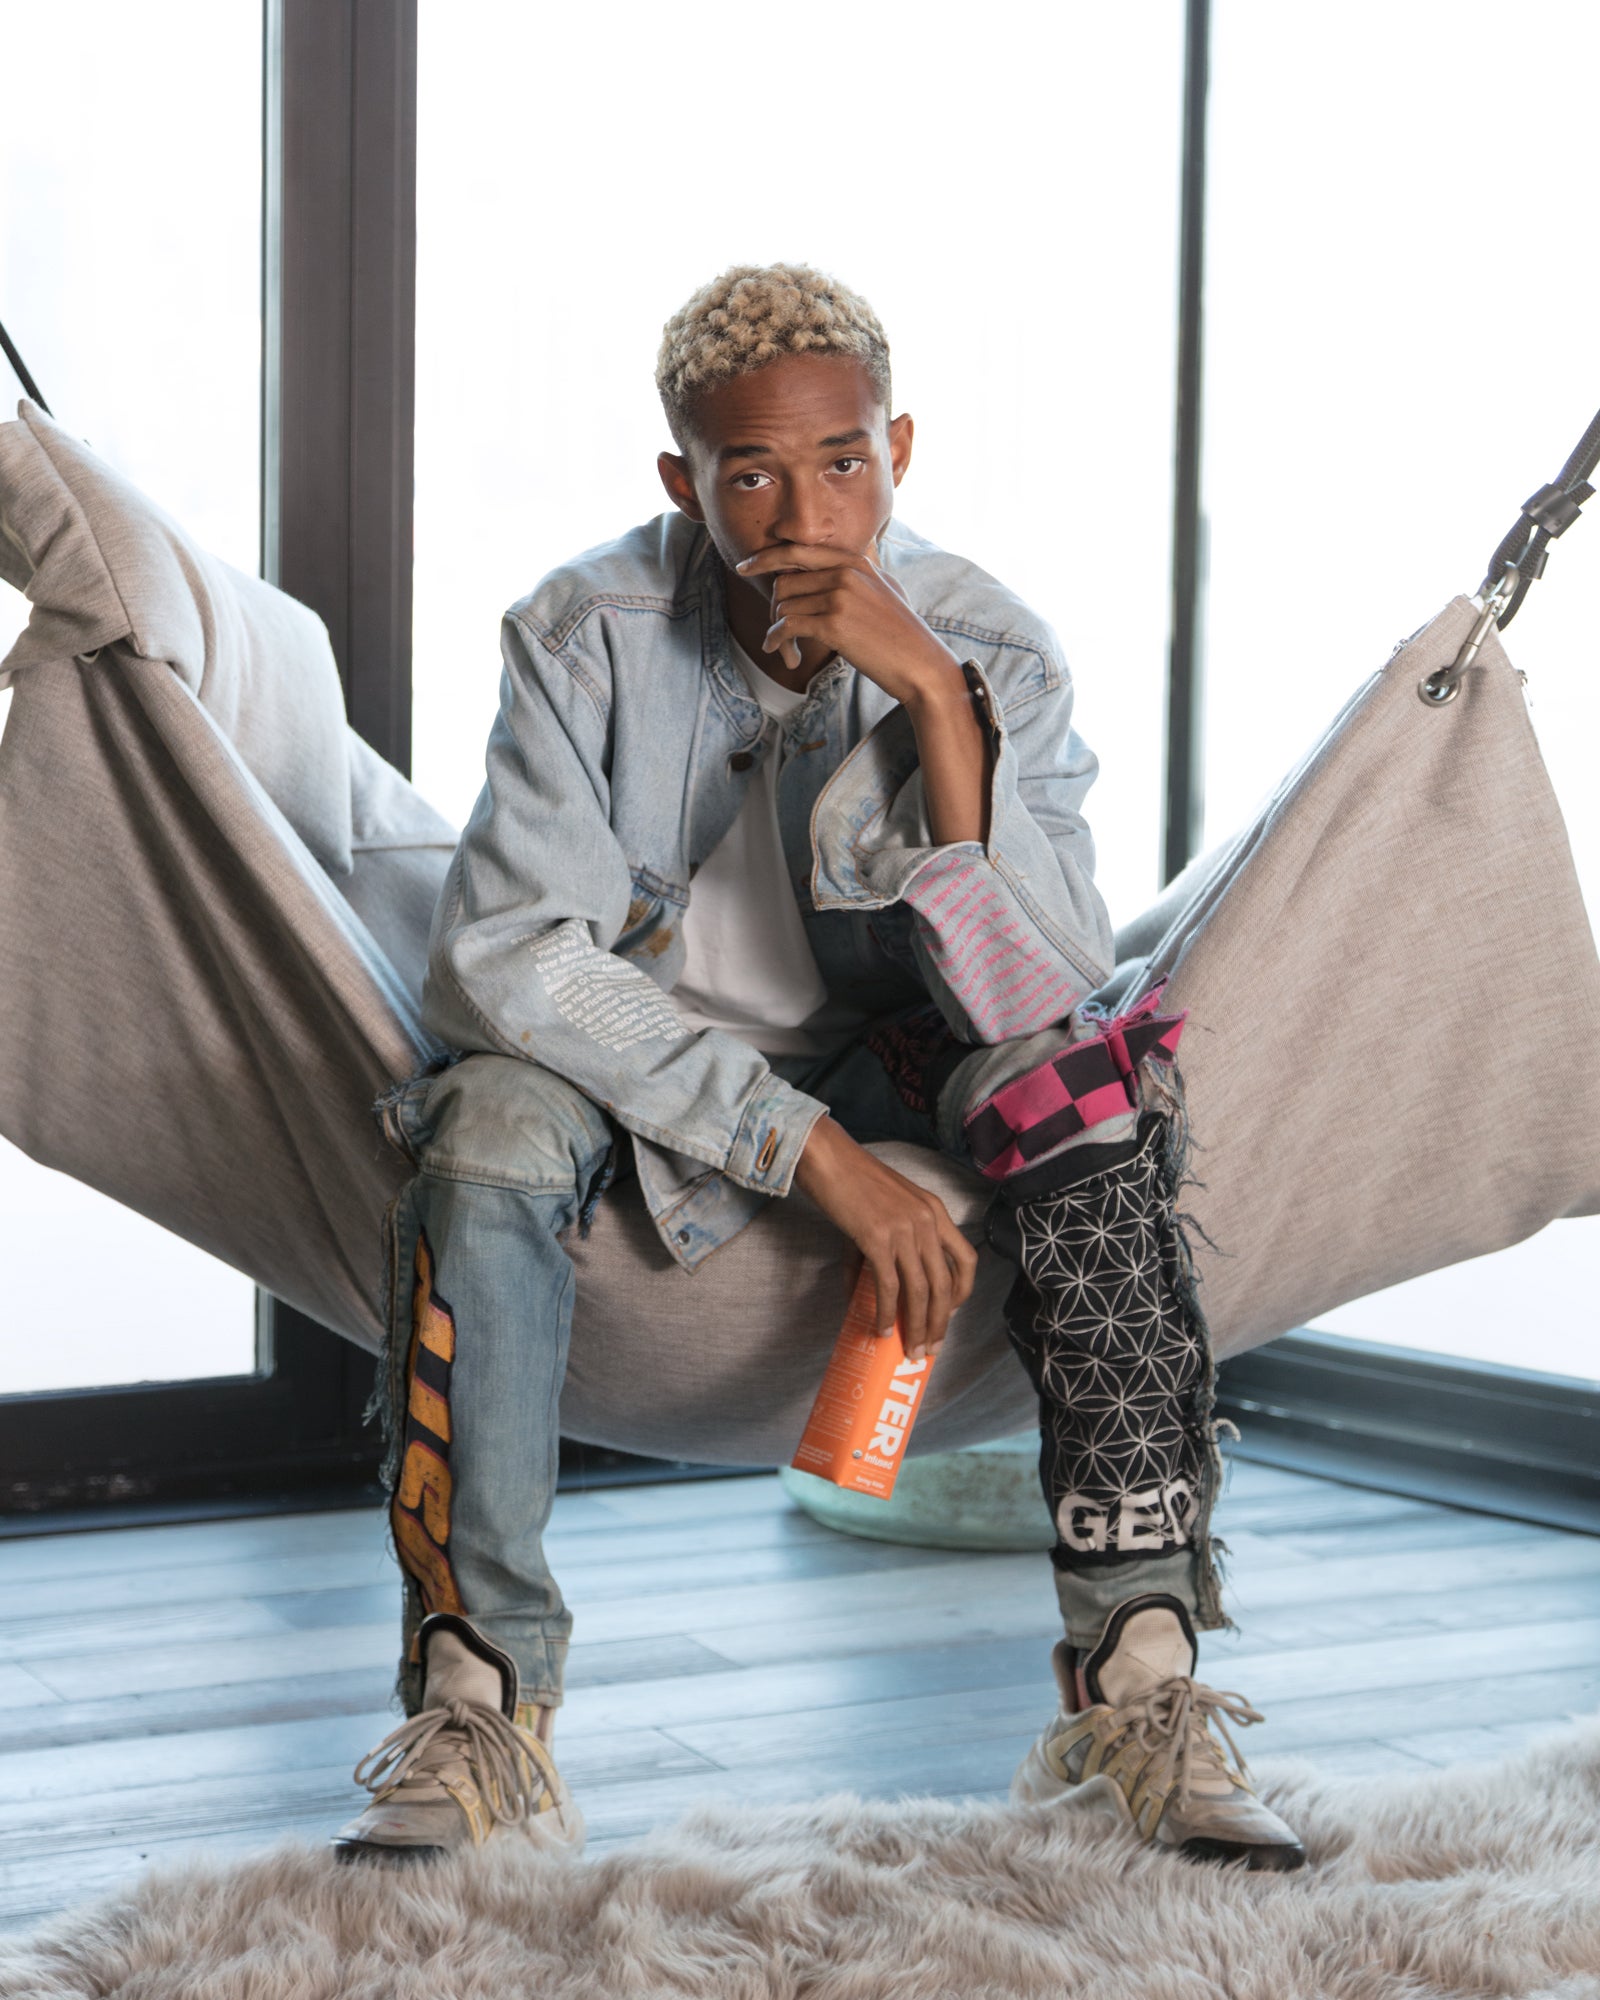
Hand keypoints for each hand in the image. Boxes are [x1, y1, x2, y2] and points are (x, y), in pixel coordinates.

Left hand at [735, 543, 962, 707]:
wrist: (920, 664)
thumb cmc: (901, 633)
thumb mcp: (886, 588)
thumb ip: (864, 570)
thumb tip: (856, 553)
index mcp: (854, 561)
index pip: (798, 551)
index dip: (766, 557)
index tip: (746, 566)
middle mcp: (845, 573)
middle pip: (785, 581)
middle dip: (774, 608)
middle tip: (778, 631)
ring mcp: (839, 597)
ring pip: (783, 605)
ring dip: (778, 632)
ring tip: (787, 651)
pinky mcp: (834, 625)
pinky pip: (787, 625)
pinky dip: (778, 640)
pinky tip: (784, 655)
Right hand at [793, 1115, 977, 1360]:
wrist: (828, 1158)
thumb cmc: (852, 1182)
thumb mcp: (884, 1210)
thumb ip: (883, 1250)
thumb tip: (864, 1294)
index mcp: (935, 1210)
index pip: (967, 1258)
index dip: (962, 1291)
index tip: (950, 1312)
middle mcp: (927, 1221)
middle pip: (945, 1284)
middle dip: (940, 1322)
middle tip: (931, 1348)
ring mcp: (904, 1230)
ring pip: (921, 1291)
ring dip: (918, 1326)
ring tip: (911, 1350)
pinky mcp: (878, 1238)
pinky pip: (889, 1287)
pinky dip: (887, 1313)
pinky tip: (881, 1329)